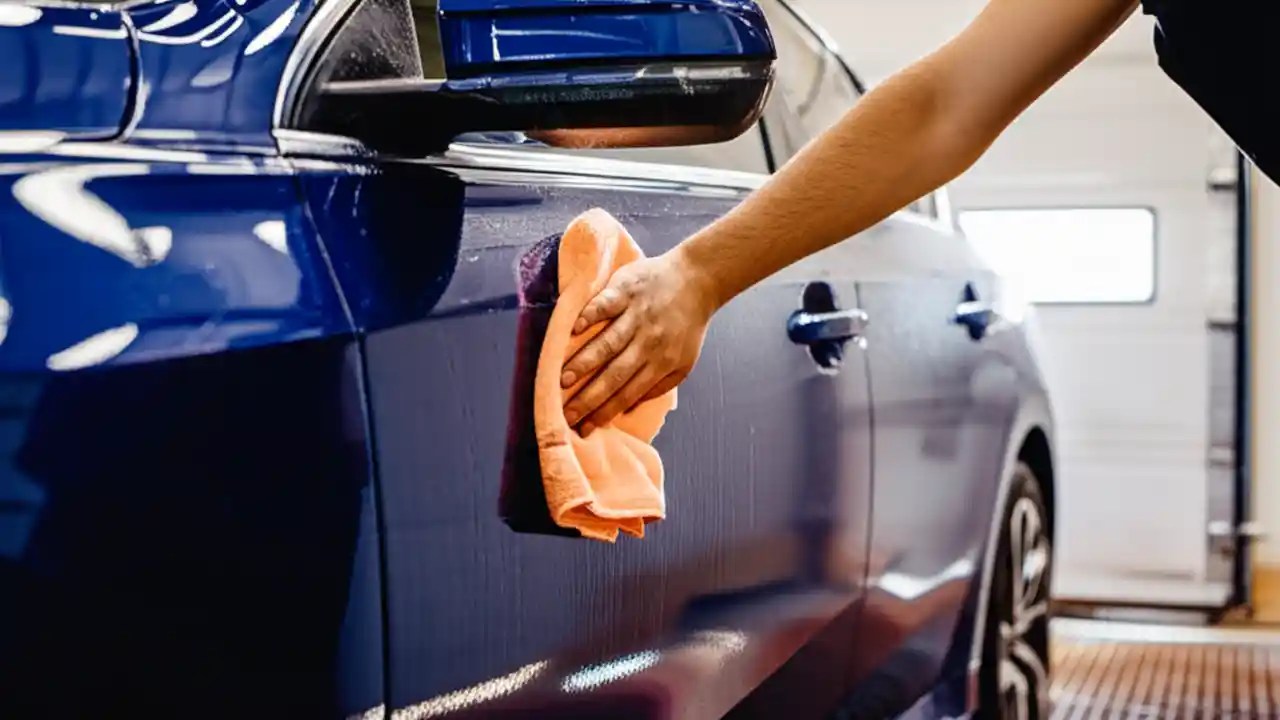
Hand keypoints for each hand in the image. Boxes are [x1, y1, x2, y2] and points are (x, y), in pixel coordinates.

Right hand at [562, 249, 717, 434]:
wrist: (698, 279)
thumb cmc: (686, 325)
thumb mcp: (684, 363)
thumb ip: (659, 387)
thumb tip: (628, 408)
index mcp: (660, 363)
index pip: (627, 394)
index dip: (604, 413)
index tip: (582, 428)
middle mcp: (647, 342)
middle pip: (614, 374)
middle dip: (589, 397)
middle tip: (565, 413)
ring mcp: (636, 315)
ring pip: (608, 343)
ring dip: (585, 361)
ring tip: (564, 379)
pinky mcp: (627, 290)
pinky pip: (606, 304)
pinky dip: (591, 316)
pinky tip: (574, 329)